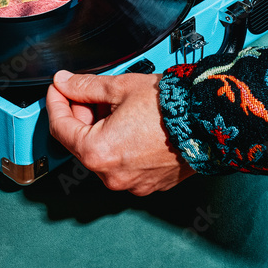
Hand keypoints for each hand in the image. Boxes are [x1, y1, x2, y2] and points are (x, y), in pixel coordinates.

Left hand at [46, 70, 194, 195]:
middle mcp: (112, 176)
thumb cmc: (172, 107)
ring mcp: (132, 184)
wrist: (211, 120)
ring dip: (101, 130)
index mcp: (98, 153)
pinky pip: (124, 164)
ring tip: (119, 107)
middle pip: (81, 142)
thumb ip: (85, 87)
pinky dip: (121, 145)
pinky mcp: (149, 184)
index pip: (60, 127)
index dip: (55, 103)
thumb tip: (65, 83)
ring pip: (103, 154)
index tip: (58, 89)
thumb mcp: (120, 87)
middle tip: (91, 93)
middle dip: (81, 116)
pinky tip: (132, 125)